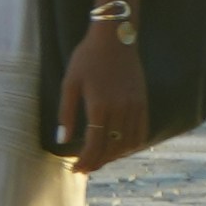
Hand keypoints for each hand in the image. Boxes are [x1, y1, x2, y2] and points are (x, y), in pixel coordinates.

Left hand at [52, 26, 152, 173]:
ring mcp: (135, 106)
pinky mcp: (143, 102)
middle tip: (85, 168)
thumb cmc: (87, 58)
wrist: (115, 37)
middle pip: (111, 147)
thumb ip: (66, 113)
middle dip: (98, 162)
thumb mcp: (70, 83)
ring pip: (128, 143)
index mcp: (100, 106)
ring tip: (100, 159)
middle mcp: (121, 109)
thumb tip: (62, 140)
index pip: (95, 144)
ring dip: (114, 156)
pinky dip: (131, 145)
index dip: (86, 161)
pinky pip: (141, 132)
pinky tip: (119, 147)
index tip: (76, 168)